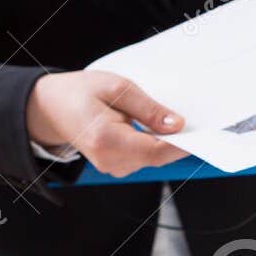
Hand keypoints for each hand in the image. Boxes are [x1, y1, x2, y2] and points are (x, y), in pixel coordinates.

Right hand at [26, 70, 188, 176]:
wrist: (50, 107)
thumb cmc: (79, 93)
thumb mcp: (117, 88)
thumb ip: (148, 108)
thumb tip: (176, 125)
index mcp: (107, 140)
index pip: (157, 150)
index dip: (183, 143)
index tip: (205, 133)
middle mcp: (110, 161)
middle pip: (158, 157)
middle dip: (178, 140)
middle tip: (195, 120)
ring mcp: (112, 167)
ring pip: (154, 159)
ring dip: (165, 141)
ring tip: (167, 118)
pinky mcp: (115, 166)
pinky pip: (144, 158)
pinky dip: (154, 144)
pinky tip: (154, 127)